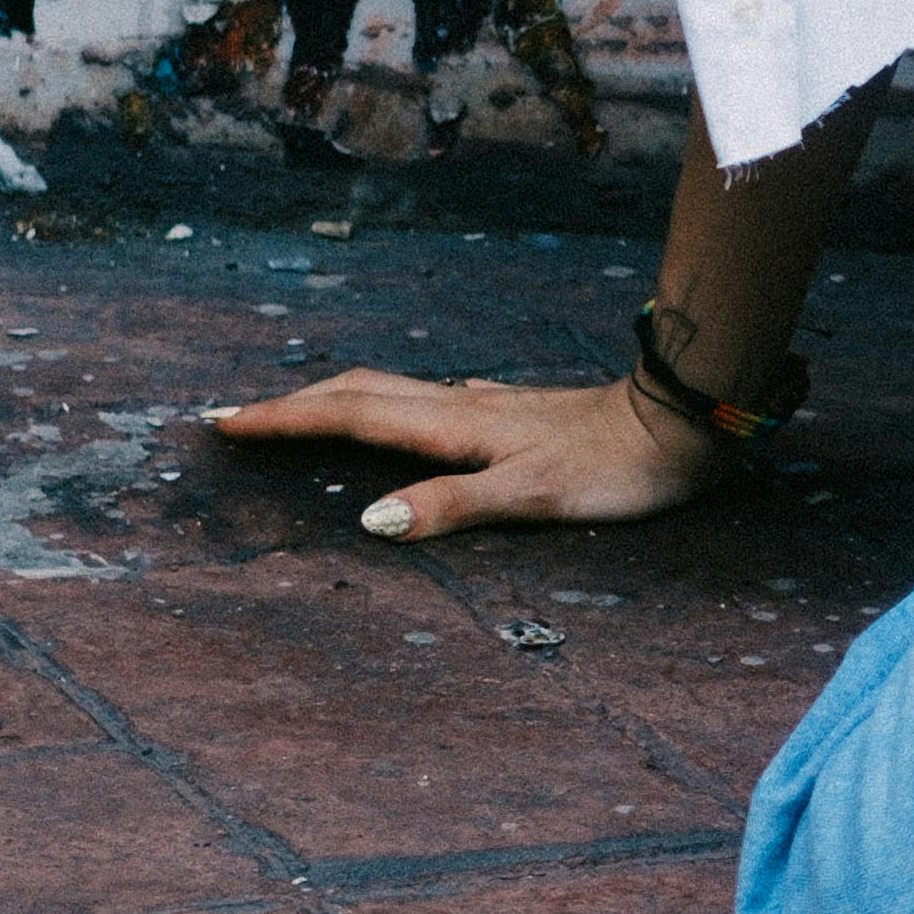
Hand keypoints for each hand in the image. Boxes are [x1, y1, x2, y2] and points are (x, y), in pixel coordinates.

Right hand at [205, 370, 728, 545]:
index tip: (226, 421)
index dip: (286, 420)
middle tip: (237, 416)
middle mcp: (465, 406)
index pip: (351, 417)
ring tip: (298, 413)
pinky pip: (427, 404)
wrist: (687, 421)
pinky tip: (403, 416)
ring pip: (394, 393)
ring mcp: (490, 406)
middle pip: (361, 394)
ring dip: (337, 401)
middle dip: (296, 404)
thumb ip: (454, 506)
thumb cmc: (620, 467)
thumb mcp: (536, 496)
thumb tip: (370, 520)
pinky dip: (388, 408)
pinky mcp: (515, 413)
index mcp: (456, 426)